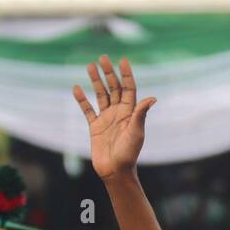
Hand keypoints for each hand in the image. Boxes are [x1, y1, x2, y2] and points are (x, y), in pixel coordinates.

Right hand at [72, 55, 155, 179]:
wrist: (116, 171)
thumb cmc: (129, 153)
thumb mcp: (136, 132)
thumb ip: (140, 114)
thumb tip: (152, 98)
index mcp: (130, 112)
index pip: (129, 88)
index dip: (126, 74)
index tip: (123, 60)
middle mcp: (119, 113)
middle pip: (114, 88)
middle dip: (109, 73)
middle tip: (102, 57)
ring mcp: (106, 119)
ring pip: (100, 95)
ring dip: (95, 81)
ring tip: (89, 66)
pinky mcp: (95, 127)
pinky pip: (87, 110)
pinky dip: (82, 100)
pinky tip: (76, 88)